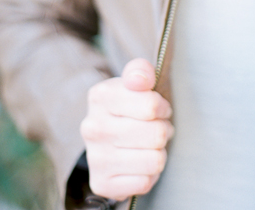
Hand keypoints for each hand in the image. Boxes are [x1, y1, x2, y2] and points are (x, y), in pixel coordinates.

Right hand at [80, 58, 172, 199]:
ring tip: (147, 147)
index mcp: (100, 96)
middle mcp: (91, 127)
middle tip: (154, 130)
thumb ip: (141, 72)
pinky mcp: (101, 183)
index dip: (162, 108)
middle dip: (163, 132)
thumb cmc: (129, 110)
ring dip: (158, 154)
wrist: (106, 142)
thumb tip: (141, 80)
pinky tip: (137, 166)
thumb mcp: (135, 84)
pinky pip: (144, 183)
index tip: (157, 109)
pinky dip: (148, 176)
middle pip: (157, 134)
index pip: (151, 106)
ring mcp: (95, 157)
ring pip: (154, 160)